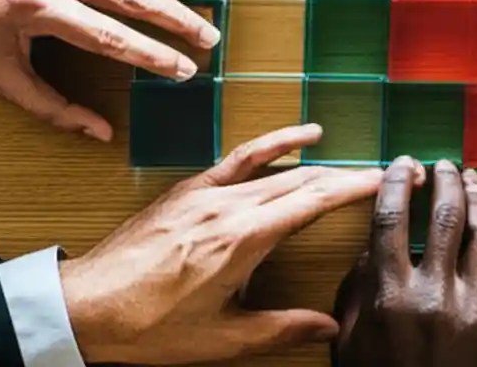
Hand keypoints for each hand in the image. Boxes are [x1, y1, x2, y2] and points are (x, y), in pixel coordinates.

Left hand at [60, 124, 385, 363]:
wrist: (84, 307)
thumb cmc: (146, 326)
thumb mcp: (220, 339)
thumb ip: (280, 329)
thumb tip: (329, 326)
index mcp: (241, 240)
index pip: (315, 200)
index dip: (359, 187)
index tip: (393, 179)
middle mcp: (228, 207)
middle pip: (305, 180)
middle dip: (351, 175)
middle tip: (391, 174)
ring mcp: (207, 193)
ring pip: (278, 169)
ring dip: (323, 163)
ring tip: (359, 162)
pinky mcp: (190, 190)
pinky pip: (241, 158)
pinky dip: (274, 144)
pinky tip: (301, 136)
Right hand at [334, 160, 476, 366]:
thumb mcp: (348, 339)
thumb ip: (358, 286)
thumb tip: (375, 244)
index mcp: (390, 294)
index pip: (393, 218)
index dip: (397, 182)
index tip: (402, 164)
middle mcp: (434, 296)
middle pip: (446, 216)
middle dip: (447, 180)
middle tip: (445, 165)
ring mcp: (473, 310)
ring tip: (474, 184)